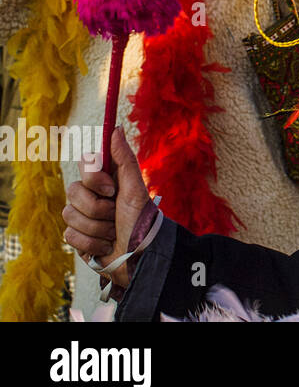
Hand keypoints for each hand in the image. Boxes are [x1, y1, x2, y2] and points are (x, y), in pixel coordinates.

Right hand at [62, 128, 153, 288]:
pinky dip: (90, 242)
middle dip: (97, 207)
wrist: (140, 258)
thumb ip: (124, 159)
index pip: (85, 164)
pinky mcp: (77, 238)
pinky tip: (105, 245)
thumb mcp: (135, 189)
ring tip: (113, 233)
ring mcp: (83, 217)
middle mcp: (94, 195)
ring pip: (68, 214)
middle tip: (115, 215)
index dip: (94, 178)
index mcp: (109, 180)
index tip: (111, 189)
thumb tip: (115, 129)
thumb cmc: (142, 221)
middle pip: (73, 190)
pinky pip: (69, 234)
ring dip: (96, 227)